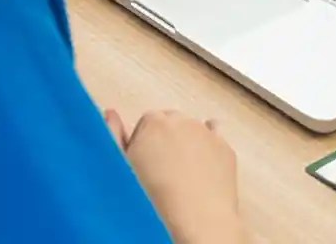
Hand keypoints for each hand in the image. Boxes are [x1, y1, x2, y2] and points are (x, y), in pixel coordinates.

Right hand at [106, 109, 246, 243]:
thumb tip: (110, 113)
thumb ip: (112, 135)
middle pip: (170, 122)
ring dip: (186, 142)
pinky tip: (202, 162)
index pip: (146, 122)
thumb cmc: (152, 198)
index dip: (144, 143)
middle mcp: (181, 121)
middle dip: (165, 139)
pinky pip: (216, 136)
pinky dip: (208, 145)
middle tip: (160, 168)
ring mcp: (206, 132)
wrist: (194, 221)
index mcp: (152, 122)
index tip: (143, 162)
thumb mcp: (121, 166)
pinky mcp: (225, 147)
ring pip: (192, 129)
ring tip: (181, 172)